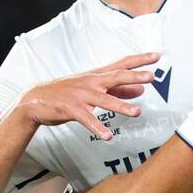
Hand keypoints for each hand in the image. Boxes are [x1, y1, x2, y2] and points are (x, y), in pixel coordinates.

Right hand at [17, 52, 159, 139]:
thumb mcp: (93, 88)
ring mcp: (81, 95)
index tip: (157, 56)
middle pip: (116, 77)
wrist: (36, 99)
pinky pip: (87, 119)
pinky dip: (97, 128)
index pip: (122, 64)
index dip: (139, 60)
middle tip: (151, 77)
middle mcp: (91, 82)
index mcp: (97, 75)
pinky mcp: (71, 109)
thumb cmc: (68, 93)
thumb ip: (118, 89)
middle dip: (134, 77)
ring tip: (137, 112)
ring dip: (121, 106)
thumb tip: (140, 90)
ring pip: (104, 100)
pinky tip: (107, 136)